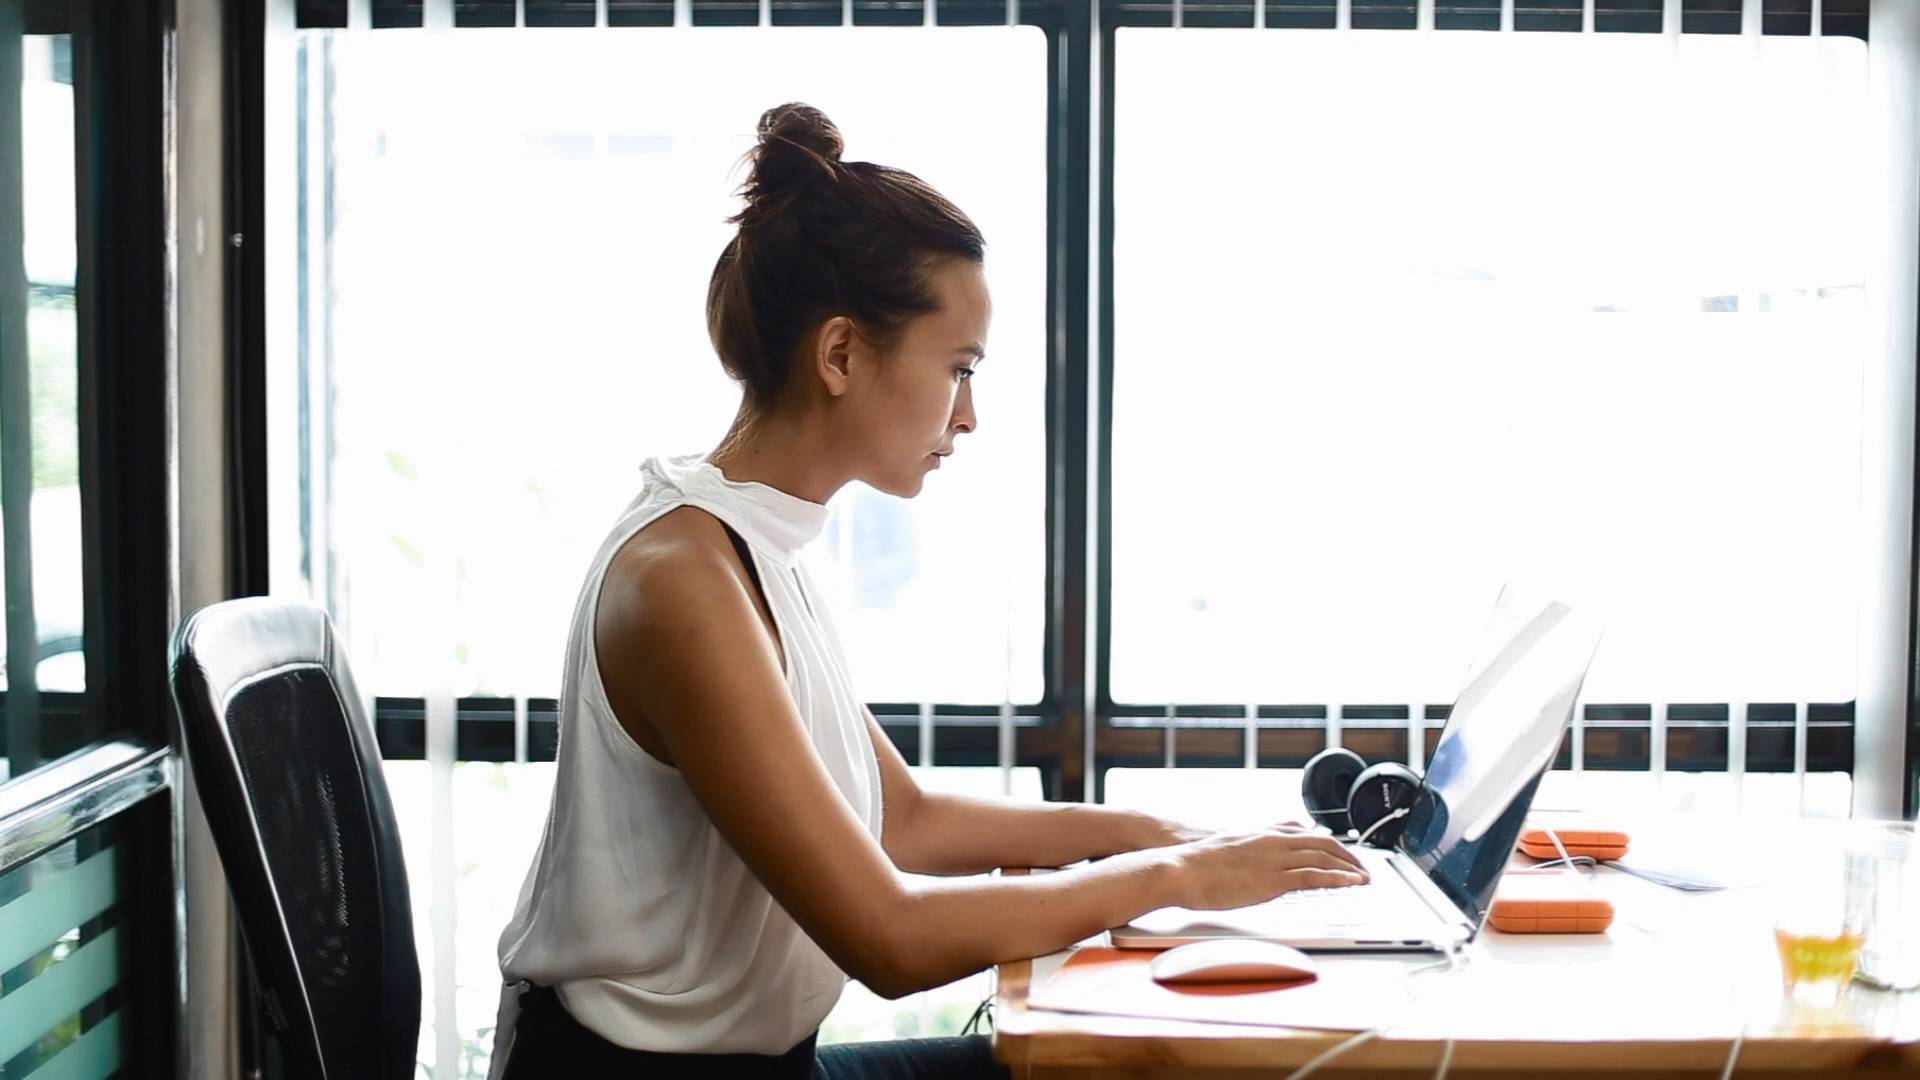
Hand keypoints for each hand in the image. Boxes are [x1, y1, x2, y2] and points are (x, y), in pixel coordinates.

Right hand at [1172, 827, 1368, 910]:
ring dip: (1349, 867)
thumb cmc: (1196, 864)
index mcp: (1261, 833)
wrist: (1179, 869)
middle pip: (1321, 842)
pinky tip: (1350, 883)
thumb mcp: (1227, 848)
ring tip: (1364, 877)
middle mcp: (1272, 841)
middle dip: (1346, 855)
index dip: (1328, 842)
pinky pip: (1313, 877)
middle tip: (1361, 867)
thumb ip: (1248, 850)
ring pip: (1322, 857)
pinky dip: (1336, 879)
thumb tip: (1255, 861)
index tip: (1341, 852)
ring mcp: (1273, 859)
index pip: (1305, 832)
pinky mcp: (1272, 879)